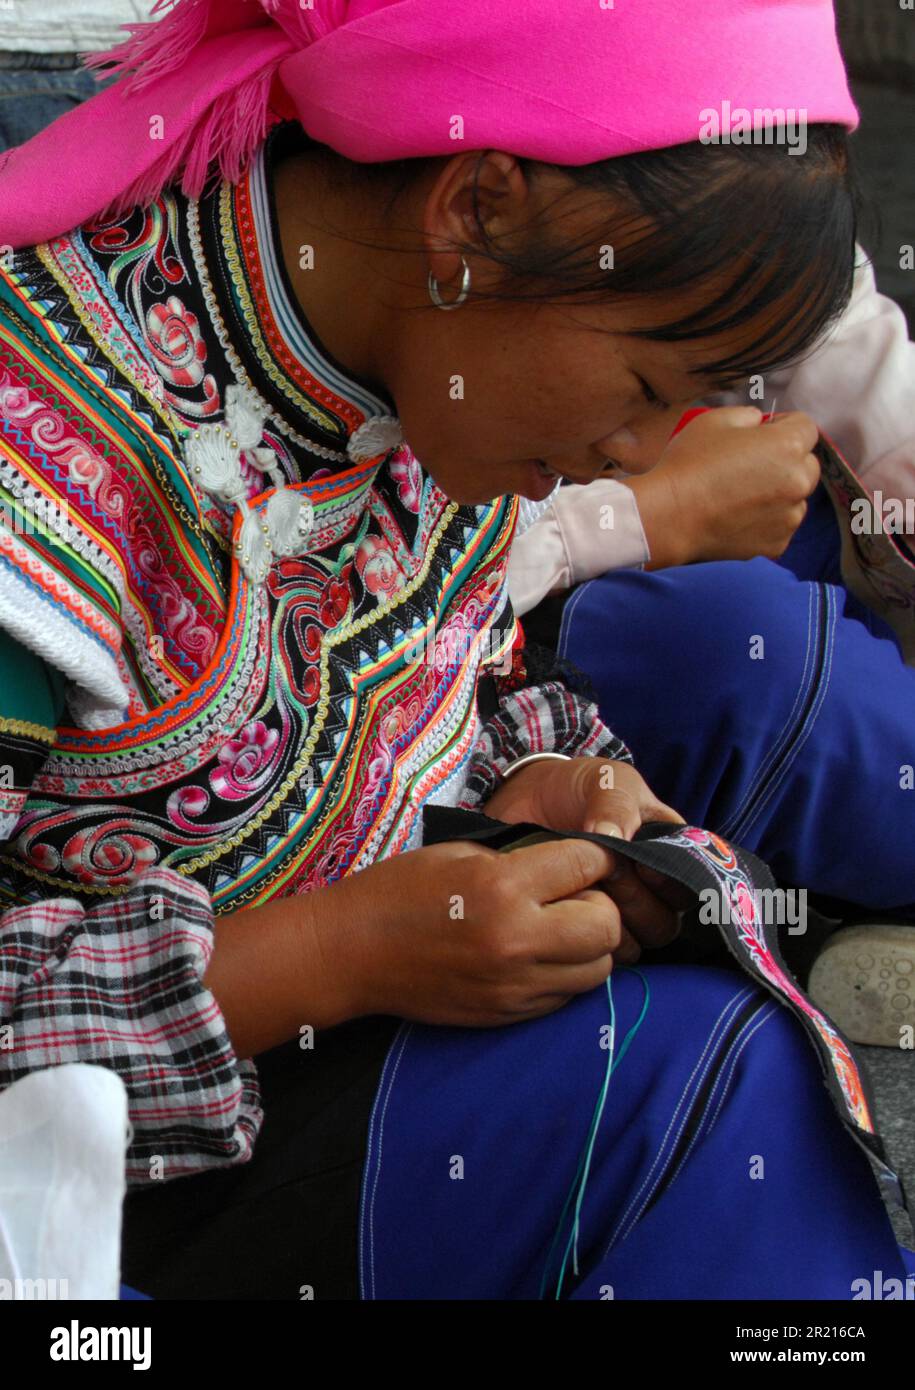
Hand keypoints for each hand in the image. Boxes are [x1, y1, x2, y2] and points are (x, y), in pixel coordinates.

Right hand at [344, 836, 638, 1027]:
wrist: (353, 953)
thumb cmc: (403, 890)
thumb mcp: (464, 852)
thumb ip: (525, 859)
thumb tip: (578, 862)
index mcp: (503, 888)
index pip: (588, 865)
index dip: (596, 857)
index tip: (588, 857)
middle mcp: (517, 941)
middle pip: (608, 925)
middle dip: (602, 904)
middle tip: (576, 895)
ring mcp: (515, 986)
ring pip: (599, 968)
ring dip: (590, 945)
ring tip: (560, 928)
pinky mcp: (508, 1014)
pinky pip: (568, 996)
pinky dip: (566, 974)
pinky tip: (537, 956)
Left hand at [481, 756, 689, 947]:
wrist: (531, 797)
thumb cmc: (583, 787)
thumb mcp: (607, 781)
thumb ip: (616, 805)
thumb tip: (613, 838)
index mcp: (669, 852)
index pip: (691, 887)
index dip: (673, 883)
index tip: (642, 865)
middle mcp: (651, 888)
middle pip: (666, 923)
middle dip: (638, 902)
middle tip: (609, 874)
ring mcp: (618, 908)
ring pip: (636, 941)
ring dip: (614, 922)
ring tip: (587, 887)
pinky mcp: (586, 922)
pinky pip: (600, 946)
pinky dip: (585, 934)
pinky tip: (567, 905)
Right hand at [623, 407, 820, 567]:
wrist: (669, 517)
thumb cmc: (689, 465)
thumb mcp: (715, 420)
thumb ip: (748, 415)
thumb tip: (760, 423)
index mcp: (788, 445)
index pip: (805, 426)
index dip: (782, 425)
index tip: (763, 433)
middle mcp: (798, 481)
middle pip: (807, 464)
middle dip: (787, 460)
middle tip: (752, 465)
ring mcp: (790, 516)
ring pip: (796, 498)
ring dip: (779, 493)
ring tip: (741, 495)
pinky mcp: (777, 544)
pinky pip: (781, 526)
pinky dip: (767, 521)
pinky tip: (738, 517)